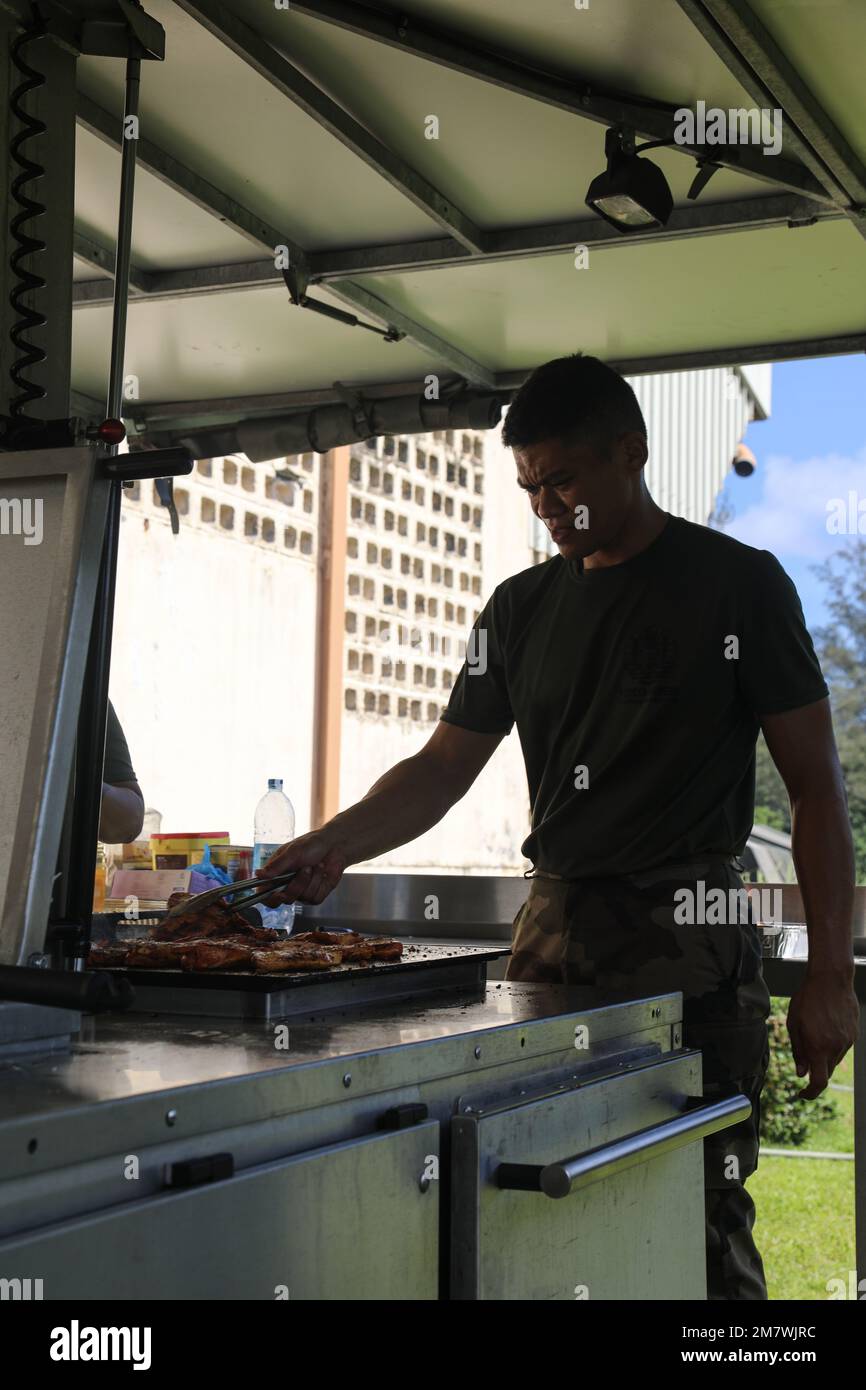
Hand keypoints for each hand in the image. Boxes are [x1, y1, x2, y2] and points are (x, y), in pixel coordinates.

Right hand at [255, 830, 348, 906]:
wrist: (335, 845)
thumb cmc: (311, 844)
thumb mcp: (292, 852)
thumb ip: (276, 865)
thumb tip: (258, 874)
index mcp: (276, 874)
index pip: (265, 894)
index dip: (268, 898)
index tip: (278, 893)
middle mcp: (286, 885)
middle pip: (284, 899)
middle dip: (297, 884)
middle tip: (305, 868)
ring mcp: (301, 892)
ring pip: (302, 897)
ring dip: (312, 879)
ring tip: (316, 865)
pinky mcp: (315, 895)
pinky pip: (315, 898)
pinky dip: (320, 883)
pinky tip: (322, 872)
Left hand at [787, 970, 858, 1098]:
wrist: (831, 979)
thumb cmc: (808, 999)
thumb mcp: (794, 1024)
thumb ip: (798, 1051)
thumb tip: (801, 1073)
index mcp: (819, 1047)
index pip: (819, 1082)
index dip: (810, 1093)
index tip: (802, 1093)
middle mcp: (836, 1048)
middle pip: (826, 1071)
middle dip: (815, 1069)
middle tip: (804, 1053)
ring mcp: (848, 1041)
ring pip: (835, 1058)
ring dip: (824, 1054)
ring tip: (815, 1029)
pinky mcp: (854, 1033)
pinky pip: (842, 1046)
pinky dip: (833, 1043)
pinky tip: (827, 1024)